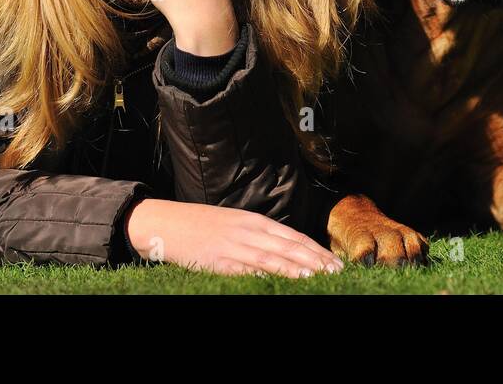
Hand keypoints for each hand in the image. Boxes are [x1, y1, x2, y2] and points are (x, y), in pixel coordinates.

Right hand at [125, 198, 343, 276]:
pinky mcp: (219, 261)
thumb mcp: (234, 223)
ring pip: (272, 259)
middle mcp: (247, 231)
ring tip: (318, 277)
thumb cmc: (201, 225)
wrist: (166, 223)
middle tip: (336, 273)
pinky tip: (280, 281)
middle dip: (315, 261)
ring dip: (296, 269)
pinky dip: (265, 276)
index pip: (292, 236)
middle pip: (288, 247)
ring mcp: (233, 246)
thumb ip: (258, 234)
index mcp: (253, 220)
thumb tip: (287, 249)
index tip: (334, 262)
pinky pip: (246, 270)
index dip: (315, 250)